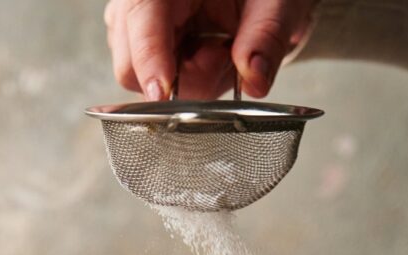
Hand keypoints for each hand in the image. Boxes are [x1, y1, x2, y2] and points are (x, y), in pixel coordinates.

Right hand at [104, 0, 316, 100]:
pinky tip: (207, 58)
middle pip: (131, 63)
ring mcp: (136, 29)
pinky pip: (154, 88)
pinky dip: (187, 84)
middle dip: (181, 78)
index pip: (141, 15)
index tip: (163, 92)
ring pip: (142, 83)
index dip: (148, 56)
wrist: (258, 0)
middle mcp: (141, 2)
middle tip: (221, 56)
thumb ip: (267, 38)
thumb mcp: (276, 4)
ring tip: (219, 52)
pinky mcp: (143, 50)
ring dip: (188, 81)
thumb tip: (254, 79)